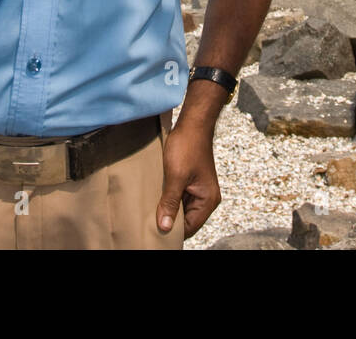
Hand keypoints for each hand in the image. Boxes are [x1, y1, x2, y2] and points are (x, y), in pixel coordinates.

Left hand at [156, 120, 219, 237]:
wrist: (192, 123)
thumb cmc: (187, 146)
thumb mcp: (176, 176)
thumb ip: (170, 203)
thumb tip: (164, 228)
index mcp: (208, 200)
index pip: (189, 228)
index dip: (172, 232)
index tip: (153, 232)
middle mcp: (206, 198)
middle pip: (185, 221)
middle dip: (168, 220)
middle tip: (148, 221)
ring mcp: (198, 190)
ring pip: (180, 209)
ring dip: (167, 208)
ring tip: (150, 208)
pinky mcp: (190, 182)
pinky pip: (178, 197)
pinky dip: (168, 198)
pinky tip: (155, 196)